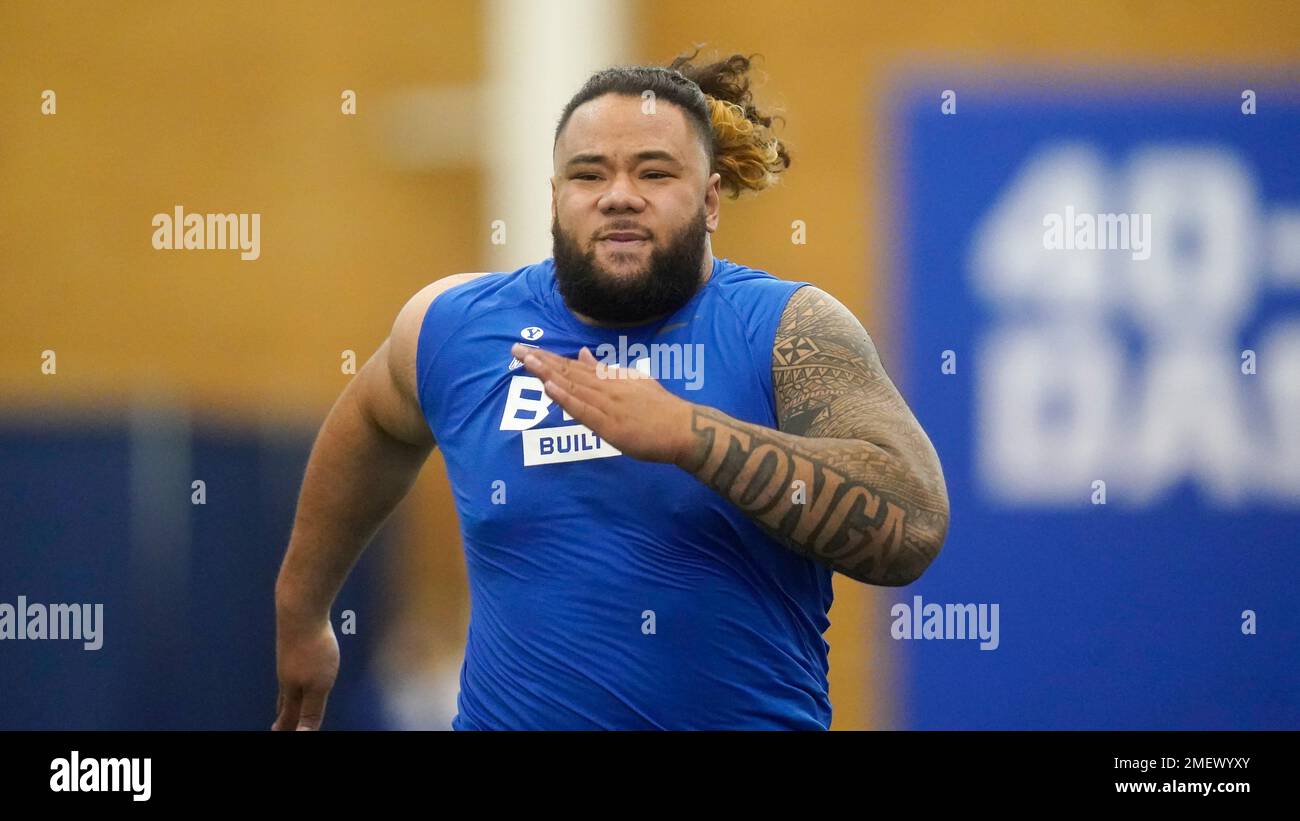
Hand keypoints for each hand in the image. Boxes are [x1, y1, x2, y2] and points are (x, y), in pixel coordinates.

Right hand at [273, 614, 338, 730]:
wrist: (300, 611)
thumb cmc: (313, 649)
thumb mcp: (319, 686)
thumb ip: (311, 711)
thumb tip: (301, 735)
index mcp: (292, 689)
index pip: (288, 716)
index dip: (286, 728)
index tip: (277, 734)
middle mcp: (286, 674)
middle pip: (284, 701)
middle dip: (283, 716)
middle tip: (278, 727)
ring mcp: (288, 658)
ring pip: (286, 682)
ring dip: (286, 697)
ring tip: (286, 703)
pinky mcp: (294, 642)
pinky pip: (292, 664)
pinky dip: (292, 675)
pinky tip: (298, 666)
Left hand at [512, 344, 695, 464]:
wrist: (683, 428)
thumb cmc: (660, 408)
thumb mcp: (634, 380)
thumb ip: (607, 369)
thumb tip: (583, 353)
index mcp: (611, 378)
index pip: (575, 365)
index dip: (550, 358)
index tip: (529, 350)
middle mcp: (607, 387)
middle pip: (568, 372)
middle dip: (541, 361)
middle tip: (515, 350)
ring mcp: (608, 405)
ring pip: (573, 386)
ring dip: (547, 373)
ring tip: (526, 361)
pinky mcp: (609, 425)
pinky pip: (583, 409)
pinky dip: (565, 397)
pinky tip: (548, 387)